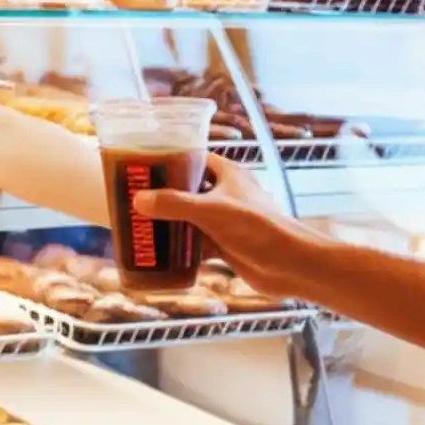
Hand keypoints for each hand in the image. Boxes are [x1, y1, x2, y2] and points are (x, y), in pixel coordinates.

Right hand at [132, 153, 315, 297]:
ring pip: (189, 217)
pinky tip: (158, 252)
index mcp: (228, 174)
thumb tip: (138, 199)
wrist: (292, 266)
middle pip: (187, 189)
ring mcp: (226, 220)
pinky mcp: (226, 244)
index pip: (193, 158)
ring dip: (168, 222)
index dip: (168, 160)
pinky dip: (179, 247)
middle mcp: (226, 193)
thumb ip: (174, 204)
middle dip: (162, 195)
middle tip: (132, 199)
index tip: (141, 168)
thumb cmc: (259, 229)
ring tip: (139, 225)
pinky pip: (195, 242)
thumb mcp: (211, 211)